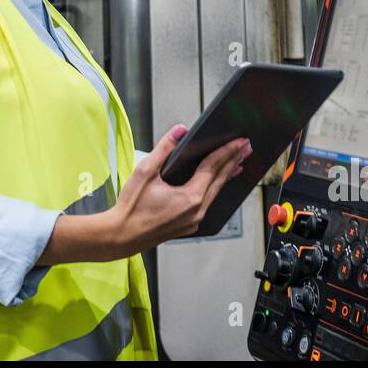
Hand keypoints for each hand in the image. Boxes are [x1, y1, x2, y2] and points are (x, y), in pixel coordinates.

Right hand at [105, 124, 249, 256]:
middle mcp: (196, 211)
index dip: (227, 151)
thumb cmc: (131, 207)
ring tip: (238, 163)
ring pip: (216, 193)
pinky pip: (208, 203)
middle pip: (220, 180)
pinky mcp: (189, 225)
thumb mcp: (145, 171)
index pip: (213, 167)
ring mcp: (194, 220)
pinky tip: (216, 184)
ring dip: (227, 176)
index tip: (239, 141)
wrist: (122, 236)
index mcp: (189, 197)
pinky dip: (215, 189)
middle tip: (246, 147)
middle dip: (233, 161)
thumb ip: (164, 148)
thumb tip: (179, 131)